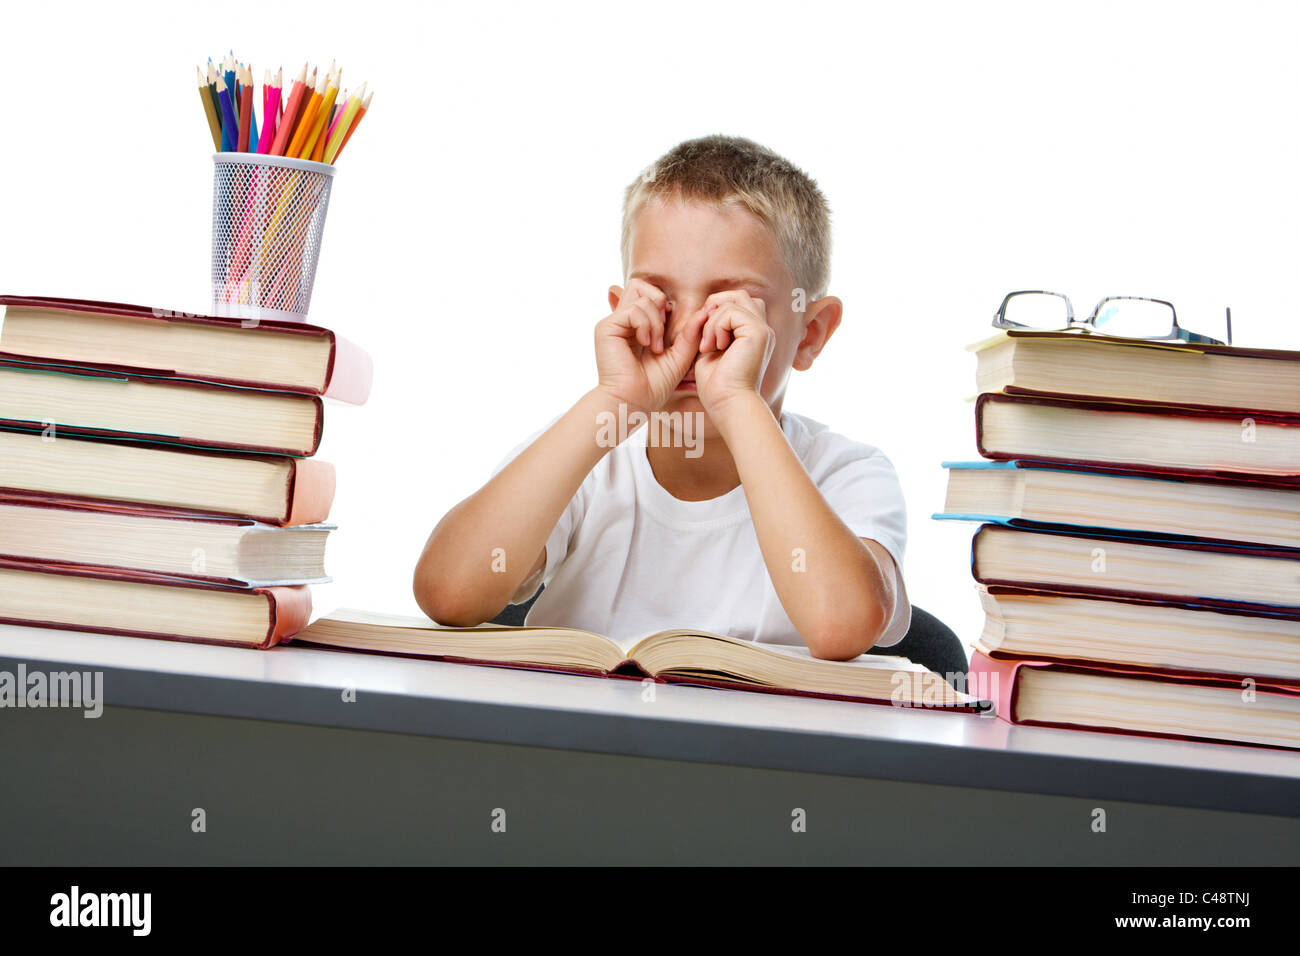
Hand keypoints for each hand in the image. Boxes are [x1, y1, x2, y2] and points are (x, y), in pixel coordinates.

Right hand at [595, 279, 701, 415]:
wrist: (632, 403)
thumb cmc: (652, 386)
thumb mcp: (679, 357)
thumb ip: (690, 335)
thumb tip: (704, 311)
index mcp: (637, 325)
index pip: (651, 295)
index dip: (666, 306)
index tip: (673, 333)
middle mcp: (623, 320)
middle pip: (642, 285)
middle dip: (660, 302)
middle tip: (664, 330)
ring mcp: (614, 323)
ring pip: (641, 295)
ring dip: (655, 320)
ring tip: (655, 345)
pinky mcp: (606, 328)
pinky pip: (633, 310)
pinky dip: (646, 325)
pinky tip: (647, 344)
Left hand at [693, 290, 774, 417]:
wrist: (727, 403)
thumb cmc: (717, 385)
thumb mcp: (711, 349)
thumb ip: (712, 328)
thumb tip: (705, 309)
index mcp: (754, 335)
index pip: (738, 303)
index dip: (717, 310)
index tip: (704, 336)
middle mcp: (763, 330)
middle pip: (740, 295)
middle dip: (716, 305)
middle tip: (704, 332)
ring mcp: (763, 330)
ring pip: (736, 299)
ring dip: (714, 319)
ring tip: (708, 345)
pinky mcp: (759, 333)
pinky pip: (731, 311)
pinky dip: (716, 326)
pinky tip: (714, 347)